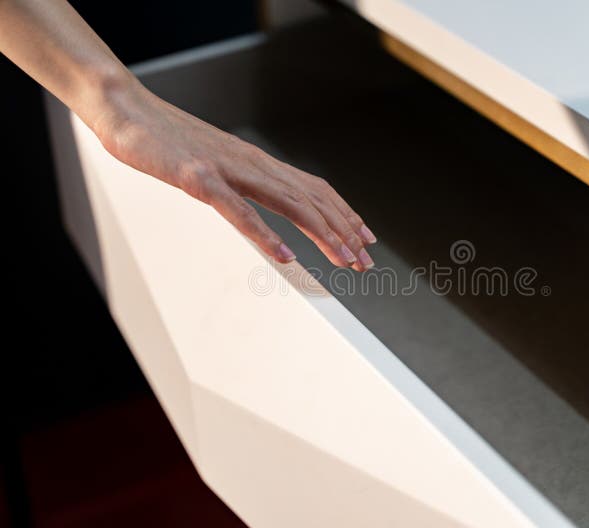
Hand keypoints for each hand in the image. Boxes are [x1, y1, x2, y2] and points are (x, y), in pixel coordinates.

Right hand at [89, 76, 376, 269]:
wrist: (130, 112)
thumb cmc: (171, 141)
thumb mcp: (220, 163)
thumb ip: (244, 182)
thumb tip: (264, 202)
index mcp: (259, 163)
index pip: (314, 189)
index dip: (344, 214)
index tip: (364, 238)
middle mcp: (254, 164)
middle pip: (312, 199)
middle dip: (343, 232)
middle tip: (364, 261)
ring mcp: (229, 170)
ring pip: (289, 204)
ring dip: (320, 234)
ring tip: (342, 259)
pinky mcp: (201, 179)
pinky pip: (240, 210)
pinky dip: (266, 233)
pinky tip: (285, 254)